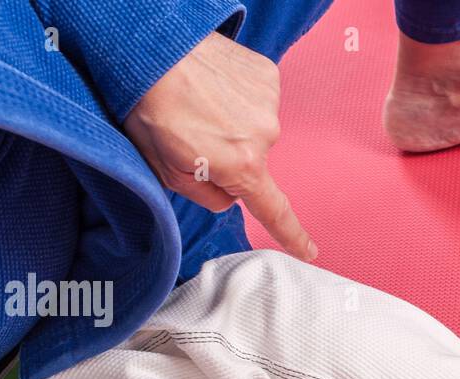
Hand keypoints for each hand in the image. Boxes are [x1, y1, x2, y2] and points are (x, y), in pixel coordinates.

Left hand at [123, 31, 316, 260]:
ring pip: (253, 130)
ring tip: (199, 102)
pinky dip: (237, 97)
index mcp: (241, 166)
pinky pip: (257, 100)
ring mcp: (269, 103)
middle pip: (251, 163)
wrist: (152, 46)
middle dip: (226, 155)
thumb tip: (227, 194)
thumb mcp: (165, 170)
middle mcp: (265, 136)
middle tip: (191, 131)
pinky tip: (214, 85)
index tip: (309, 251)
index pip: (273, 210)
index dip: (292, 234)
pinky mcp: (267, 76)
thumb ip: (204, 194)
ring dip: (231, 122)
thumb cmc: (150, 105)